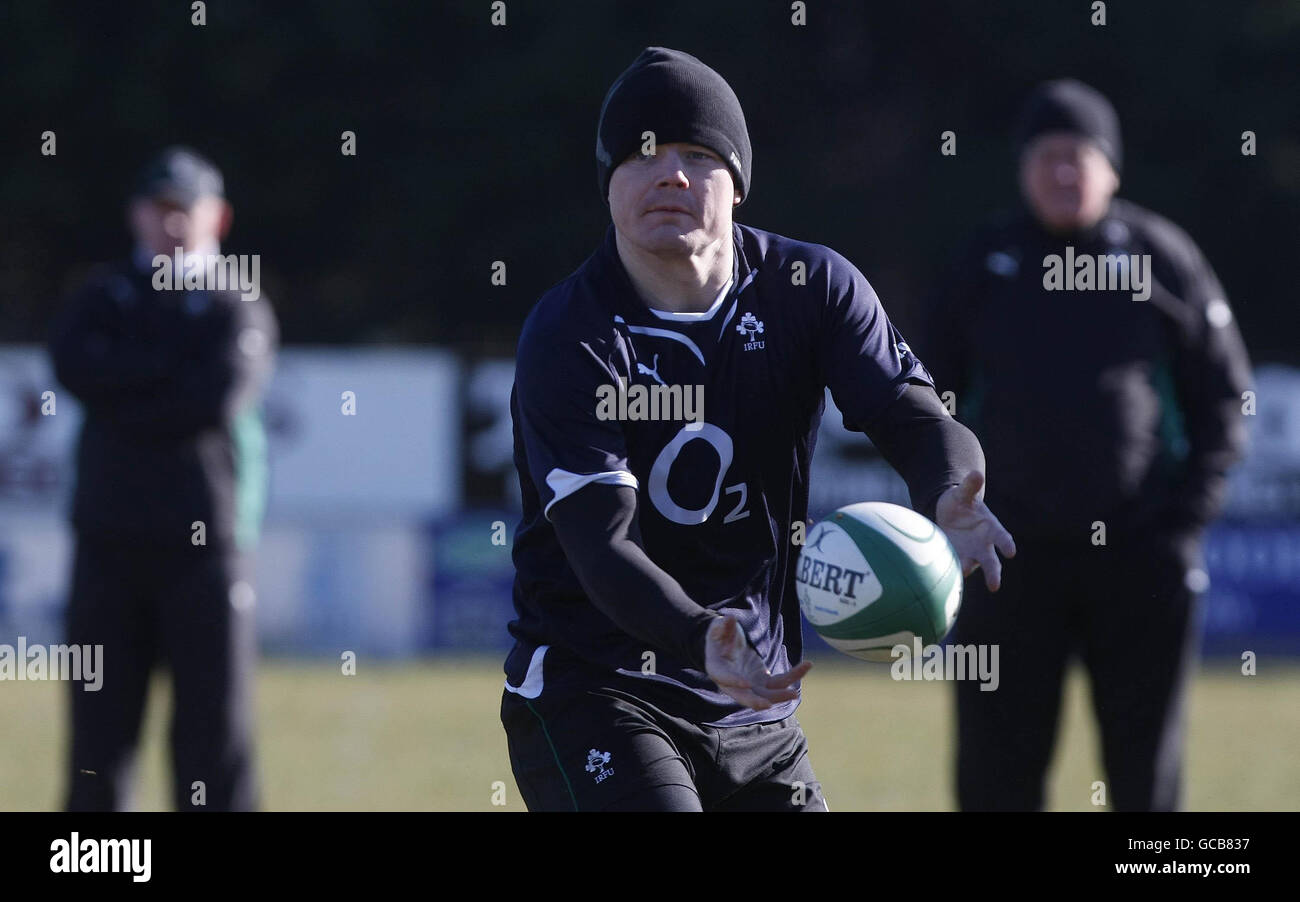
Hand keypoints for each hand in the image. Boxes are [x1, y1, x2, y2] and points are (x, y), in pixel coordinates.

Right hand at [705, 614, 811, 710]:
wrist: (727, 646)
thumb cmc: (719, 636)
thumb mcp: (718, 628)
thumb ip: (723, 626)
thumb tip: (730, 619)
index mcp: (718, 670)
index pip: (725, 678)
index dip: (733, 681)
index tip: (745, 683)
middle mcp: (734, 684)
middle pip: (745, 696)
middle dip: (756, 701)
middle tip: (768, 705)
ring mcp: (751, 686)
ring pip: (766, 694)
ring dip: (780, 695)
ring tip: (794, 694)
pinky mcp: (764, 683)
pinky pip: (780, 682)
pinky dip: (793, 676)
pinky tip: (807, 665)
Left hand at [935, 470, 1016, 591]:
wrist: (949, 514)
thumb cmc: (960, 502)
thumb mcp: (963, 493)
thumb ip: (969, 486)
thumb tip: (975, 473)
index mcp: (991, 529)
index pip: (1002, 538)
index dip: (1006, 544)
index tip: (1011, 551)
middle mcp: (983, 545)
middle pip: (991, 562)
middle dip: (993, 573)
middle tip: (994, 586)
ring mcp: (969, 554)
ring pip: (971, 568)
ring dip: (965, 572)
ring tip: (959, 578)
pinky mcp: (955, 558)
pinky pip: (954, 567)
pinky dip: (950, 572)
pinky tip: (943, 579)